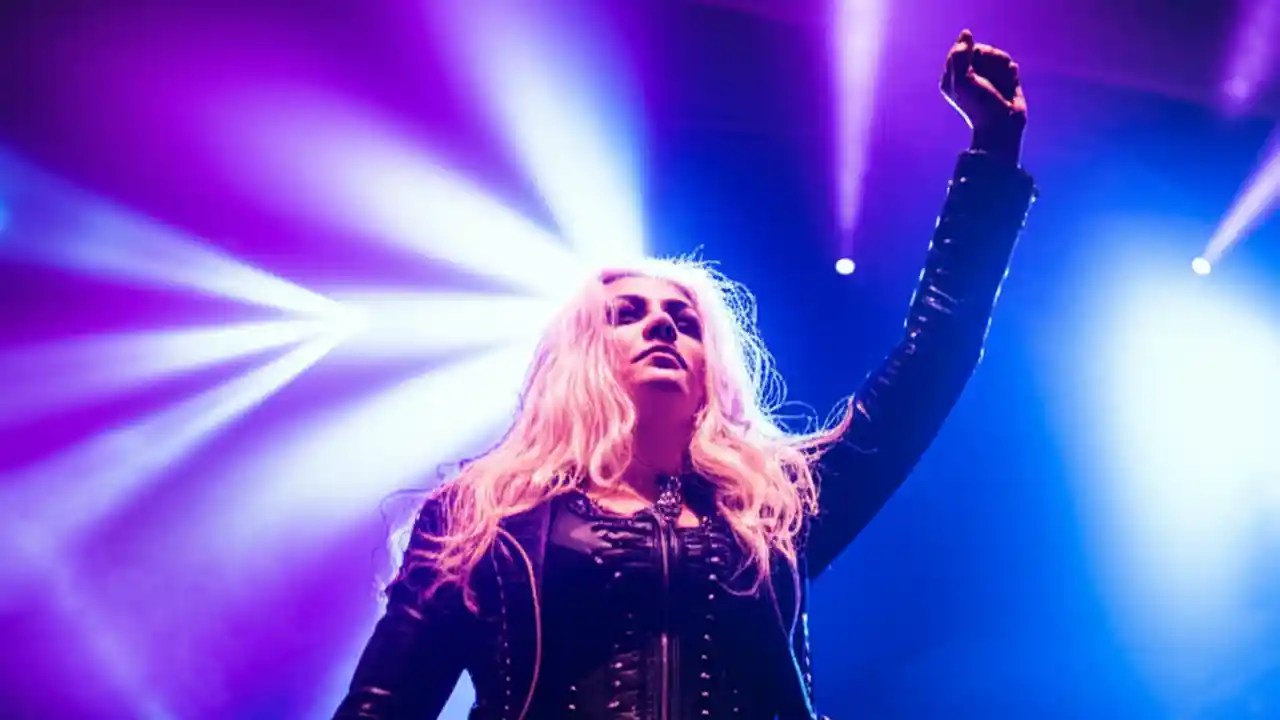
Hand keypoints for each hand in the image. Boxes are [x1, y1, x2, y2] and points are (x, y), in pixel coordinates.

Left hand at [939, 29, 1026, 164]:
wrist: (1001, 126)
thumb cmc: (978, 106)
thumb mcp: (962, 81)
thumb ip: (960, 56)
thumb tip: (966, 34)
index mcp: (953, 75)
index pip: (963, 47)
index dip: (971, 56)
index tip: (973, 72)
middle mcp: (969, 74)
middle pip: (982, 48)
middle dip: (989, 61)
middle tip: (988, 81)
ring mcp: (987, 76)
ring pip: (998, 55)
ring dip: (1001, 68)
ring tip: (1000, 85)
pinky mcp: (1004, 79)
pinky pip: (1010, 64)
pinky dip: (1010, 74)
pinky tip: (1008, 87)